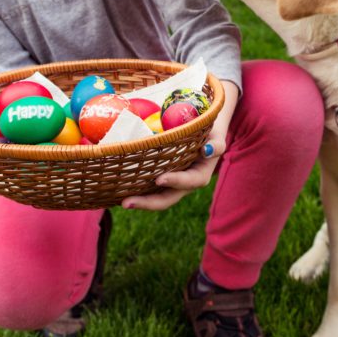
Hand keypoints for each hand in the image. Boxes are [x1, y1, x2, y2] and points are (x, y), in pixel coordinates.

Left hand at [121, 80, 238, 210]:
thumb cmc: (210, 133)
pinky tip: (119, 191)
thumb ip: (216, 144)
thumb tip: (207, 150)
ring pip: (156, 198)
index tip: (159, 179)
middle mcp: (185, 185)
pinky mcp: (161, 181)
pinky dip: (137, 191)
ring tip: (121, 201)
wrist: (206, 135)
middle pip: (167, 199)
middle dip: (148, 203)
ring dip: (139, 201)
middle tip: (126, 203)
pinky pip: (149, 189)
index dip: (175, 182)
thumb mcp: (217, 136)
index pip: (189, 182)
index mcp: (200, 176)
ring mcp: (172, 184)